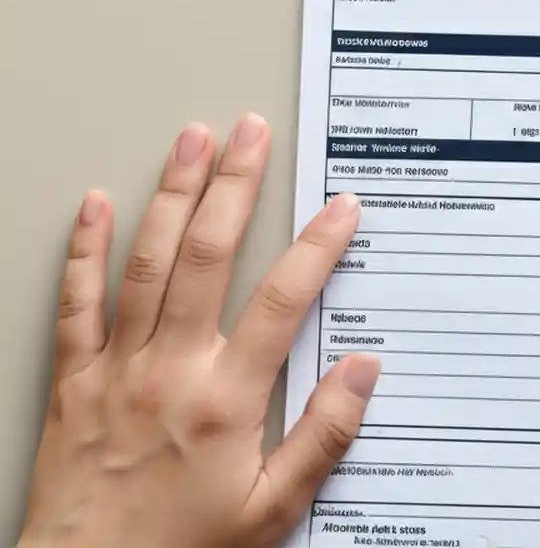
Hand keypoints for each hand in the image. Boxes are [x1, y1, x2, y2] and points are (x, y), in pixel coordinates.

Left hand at [18, 115, 379, 547]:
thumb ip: (324, 437)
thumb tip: (363, 373)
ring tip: (189, 141)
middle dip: (233, 185)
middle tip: (250, 134)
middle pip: (206, 256)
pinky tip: (98, 206)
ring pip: (146, 262)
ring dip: (171, 194)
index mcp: (225, 399)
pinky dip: (86, 250)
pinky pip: (76, 302)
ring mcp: (115, 367)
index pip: (283, 300)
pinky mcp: (72, 378)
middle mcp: (170, 368)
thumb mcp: (273, 511)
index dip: (318, 246)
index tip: (340, 209)